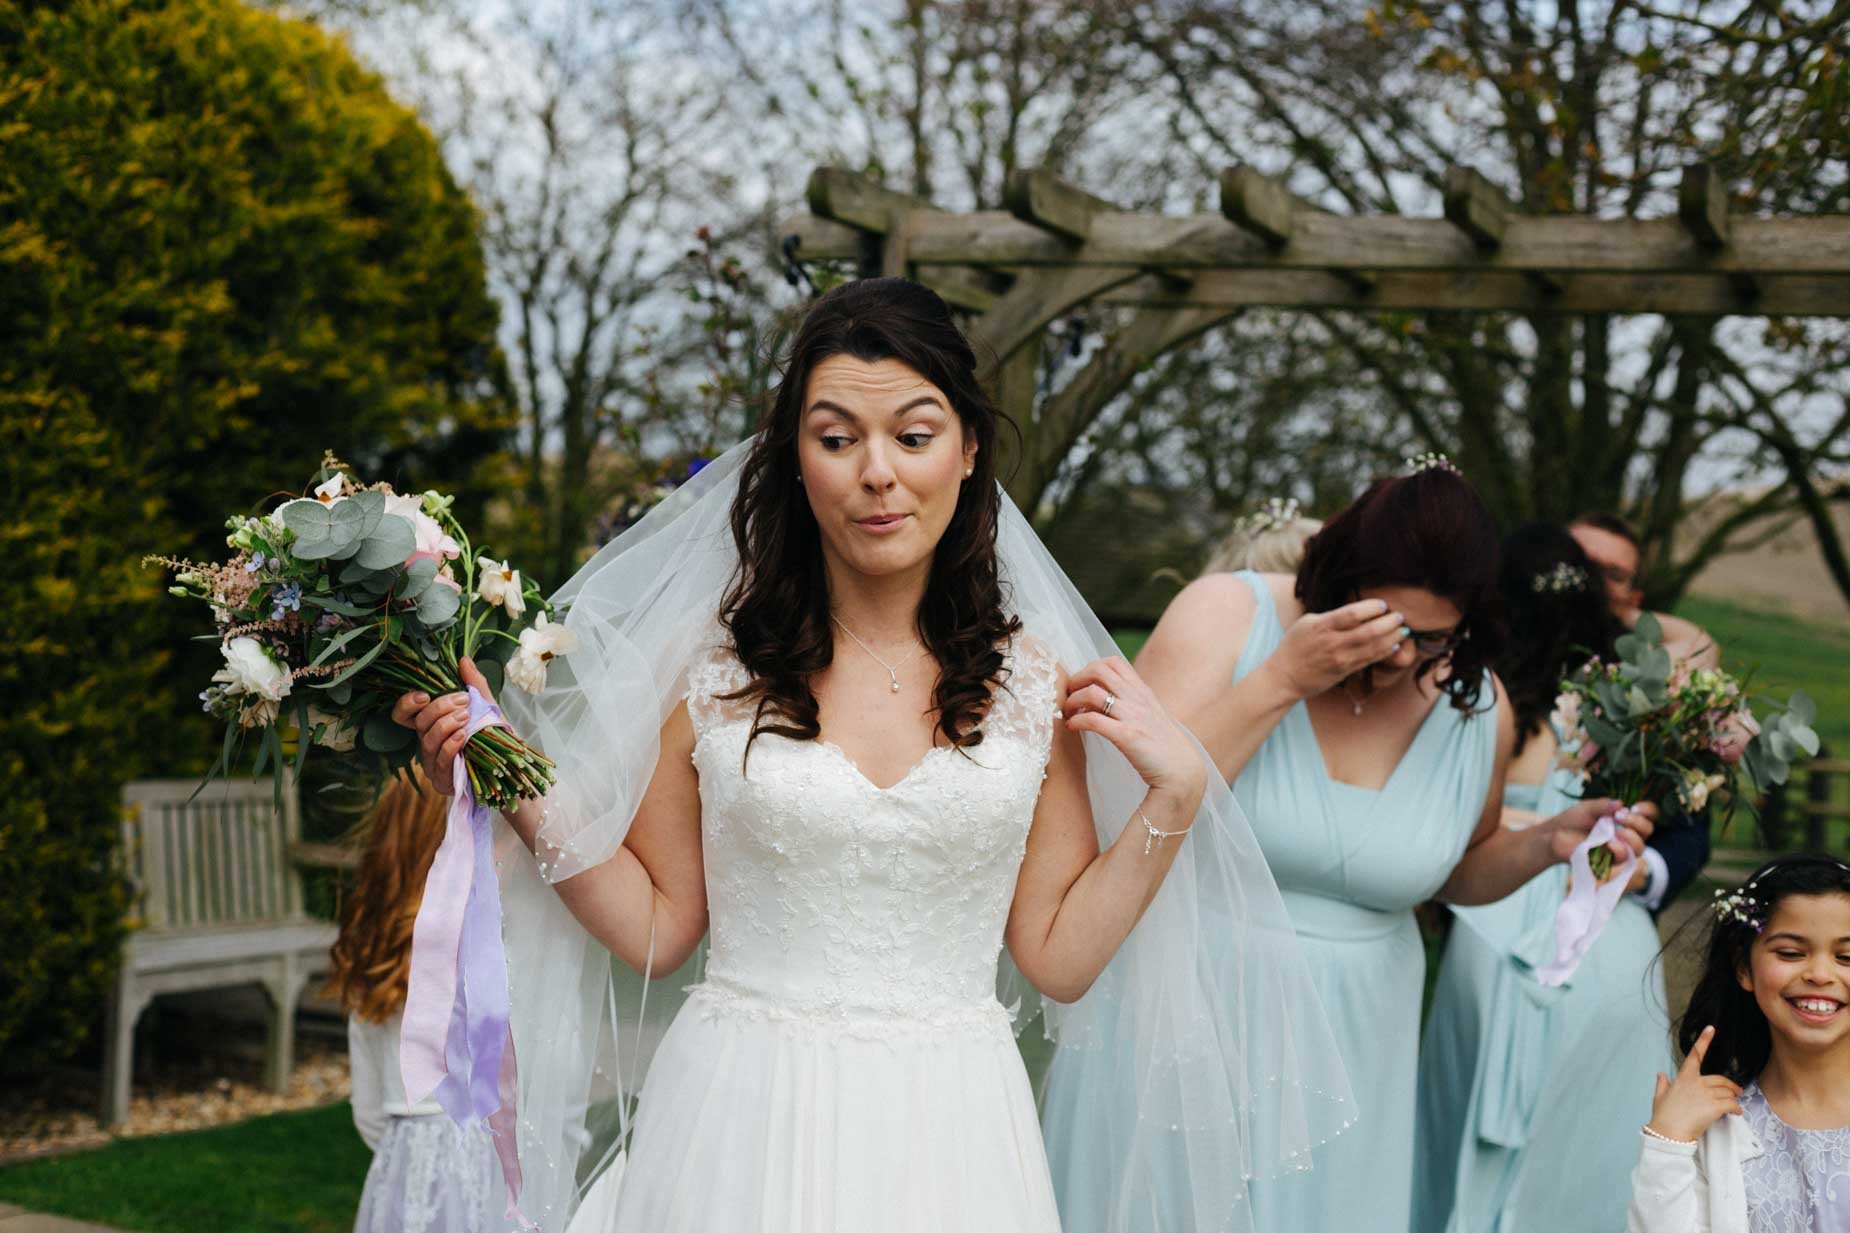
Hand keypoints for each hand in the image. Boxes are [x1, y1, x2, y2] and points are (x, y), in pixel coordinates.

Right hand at [391, 657, 500, 794]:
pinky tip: (463, 735)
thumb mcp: (487, 707)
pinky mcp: (443, 779)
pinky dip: (451, 744)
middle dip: (439, 708)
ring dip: (446, 724)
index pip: (404, 715)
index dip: (407, 704)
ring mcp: (433, 763)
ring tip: (466, 716)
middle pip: (419, 723)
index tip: (424, 694)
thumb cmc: (493, 736)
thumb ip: (475, 684)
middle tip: (463, 700)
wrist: (511, 765)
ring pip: (427, 741)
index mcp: (432, 725)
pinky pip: (441, 760)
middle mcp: (427, 743)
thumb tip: (464, 660)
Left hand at [1062, 656, 1207, 812]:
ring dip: (1072, 701)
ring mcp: (1133, 716)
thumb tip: (1111, 698)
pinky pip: (1093, 720)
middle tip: (1067, 696)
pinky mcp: (1127, 736)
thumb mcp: (1151, 716)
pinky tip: (1072, 728)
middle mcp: (1137, 699)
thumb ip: (1134, 704)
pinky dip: (1076, 721)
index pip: (1113, 662)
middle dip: (1076, 680)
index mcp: (1143, 692)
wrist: (1183, 772)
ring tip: (1066, 714)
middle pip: (1098, 670)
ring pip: (1092, 693)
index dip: (1090, 668)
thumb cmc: (1165, 748)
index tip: (1081, 685)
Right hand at [1260, 598, 1406, 700]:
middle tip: (1399, 617)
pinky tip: (1394, 645)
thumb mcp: (1307, 623)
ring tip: (1402, 630)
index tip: (1383, 604)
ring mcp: (1340, 658)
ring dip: (1392, 638)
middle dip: (1389, 622)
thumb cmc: (1294, 645)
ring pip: (1373, 647)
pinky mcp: (1344, 671)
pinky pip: (1369, 660)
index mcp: (1321, 626)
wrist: (1285, 676)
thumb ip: (1331, 617)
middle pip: (1368, 631)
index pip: (1352, 614)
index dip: (1371, 608)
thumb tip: (1357, 611)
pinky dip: (1384, 652)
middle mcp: (1332, 642)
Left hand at [1547, 798, 1657, 869]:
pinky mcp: (1610, 862)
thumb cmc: (1572, 820)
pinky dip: (1620, 850)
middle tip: (1620, 817)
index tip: (1636, 807)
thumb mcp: (1587, 808)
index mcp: (1624, 819)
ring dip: (1632, 837)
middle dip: (1638, 822)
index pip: (1648, 815)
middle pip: (1647, 830)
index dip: (1649, 811)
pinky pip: (1624, 859)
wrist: (1554, 836)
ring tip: (1617, 831)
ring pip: (1640, 847)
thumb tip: (1620, 803)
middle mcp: (1626, 834)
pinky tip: (1610, 843)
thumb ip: (1603, 805)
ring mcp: (1620, 849)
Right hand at [1648, 1026, 1742, 1141]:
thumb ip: (1662, 1084)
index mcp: (1683, 1078)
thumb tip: (1660, 1075)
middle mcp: (1696, 1082)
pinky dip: (1736, 1109)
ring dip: (1733, 1099)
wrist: (1669, 1132)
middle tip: (1737, 1092)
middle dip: (1730, 1086)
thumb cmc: (1663, 1116)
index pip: (1695, 1055)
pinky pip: (1732, 1104)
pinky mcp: (1714, 1106)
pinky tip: (1736, 1113)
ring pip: (1727, 1092)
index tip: (1711, 1029)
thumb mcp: (1659, 1097)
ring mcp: (1706, 1094)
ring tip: (1735, 1107)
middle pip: (1720, 1080)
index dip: (1703, 1040)